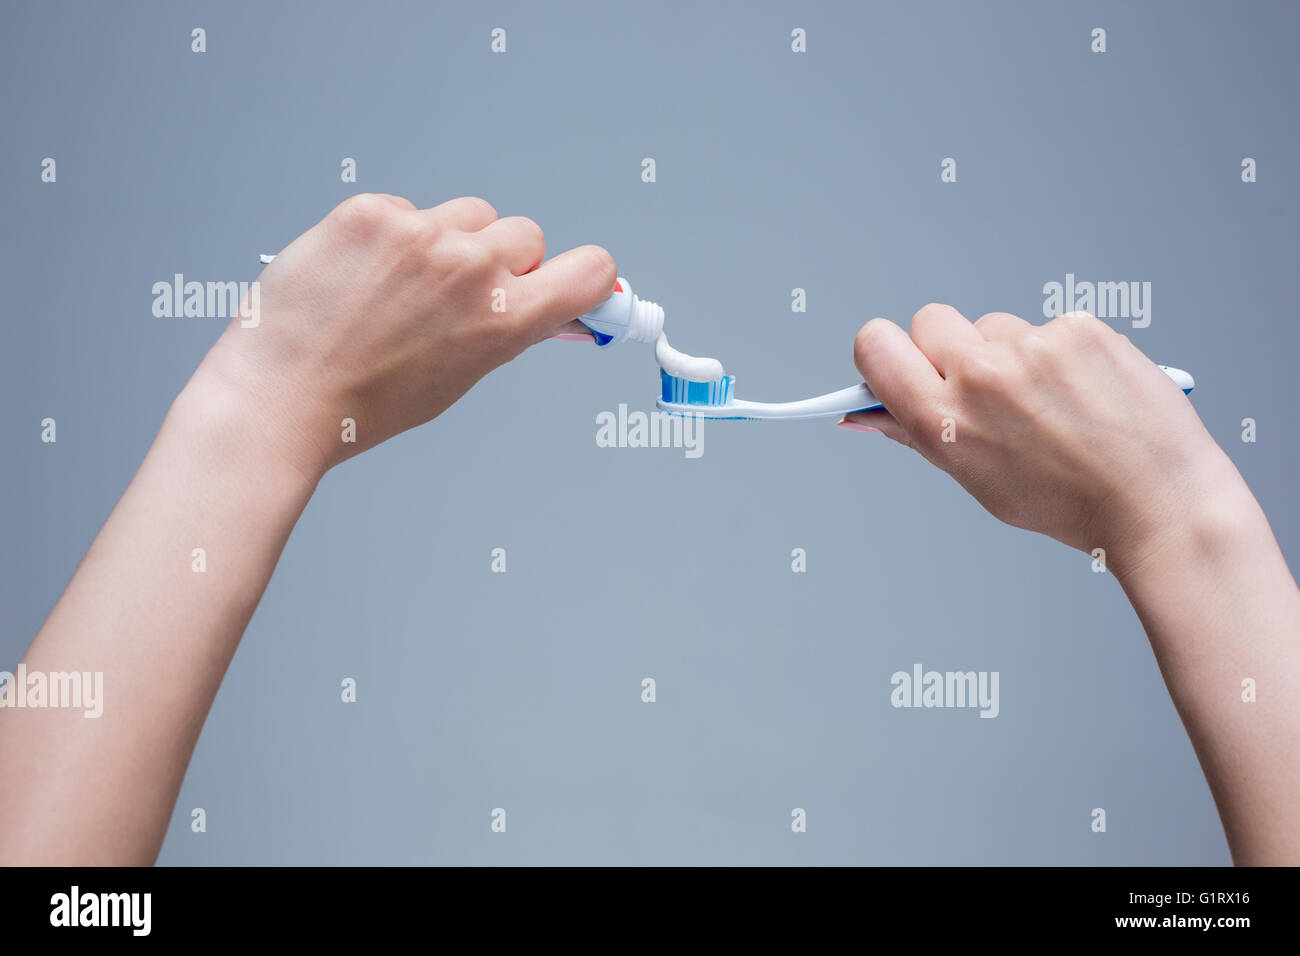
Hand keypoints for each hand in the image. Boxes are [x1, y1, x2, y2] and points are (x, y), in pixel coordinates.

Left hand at [194, 194, 615, 479]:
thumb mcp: (460, 377)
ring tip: (400, 286)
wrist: (282, 396)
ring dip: (450, 239)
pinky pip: (407, 207)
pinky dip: (393, 234)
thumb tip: (548, 304)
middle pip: (525, 235)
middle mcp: (472, 268)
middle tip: (456, 296)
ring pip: (468, 214)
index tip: (573, 285)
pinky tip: (361, 274)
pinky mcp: (371, 211)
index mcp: (506, 320)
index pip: (592, 270)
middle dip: (502, 260)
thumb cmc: (365, 403)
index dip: (588, 277)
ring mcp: (420, 232)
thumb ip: (509, 330)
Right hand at [842, 305, 1239, 571]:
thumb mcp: (977, 480)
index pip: (876, 345)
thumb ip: (919, 435)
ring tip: (1050, 402)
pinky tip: (1084, 392)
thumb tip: (867, 413)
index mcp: (943, 421)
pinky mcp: (1079, 328)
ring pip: (993, 326)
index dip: (882, 352)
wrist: (1158, 500)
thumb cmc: (1070, 503)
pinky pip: (1046, 327)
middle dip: (947, 348)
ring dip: (1008, 353)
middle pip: (930, 321)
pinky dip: (1059, 354)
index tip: (899, 365)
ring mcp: (1032, 347)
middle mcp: (981, 376)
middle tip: (984, 388)